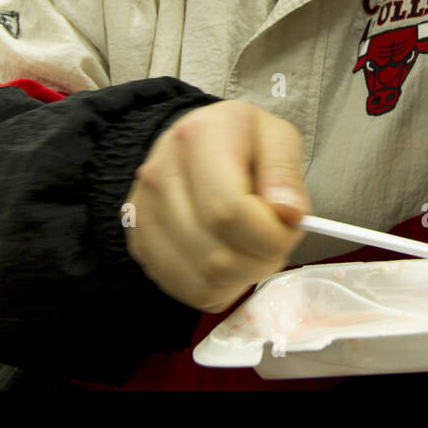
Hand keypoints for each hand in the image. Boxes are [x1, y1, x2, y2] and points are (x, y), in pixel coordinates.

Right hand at [124, 100, 309, 313]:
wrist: (197, 140)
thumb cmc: (242, 140)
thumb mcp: (278, 137)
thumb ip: (286, 173)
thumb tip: (288, 214)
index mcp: (200, 137)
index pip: (228, 212)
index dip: (268, 236)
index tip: (287, 229)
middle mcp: (160, 173)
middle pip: (216, 255)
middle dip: (261, 261)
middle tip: (274, 242)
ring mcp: (143, 211)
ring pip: (202, 281)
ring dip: (241, 278)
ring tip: (252, 249)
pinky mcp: (139, 241)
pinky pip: (186, 290)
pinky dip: (218, 288)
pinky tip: (230, 261)